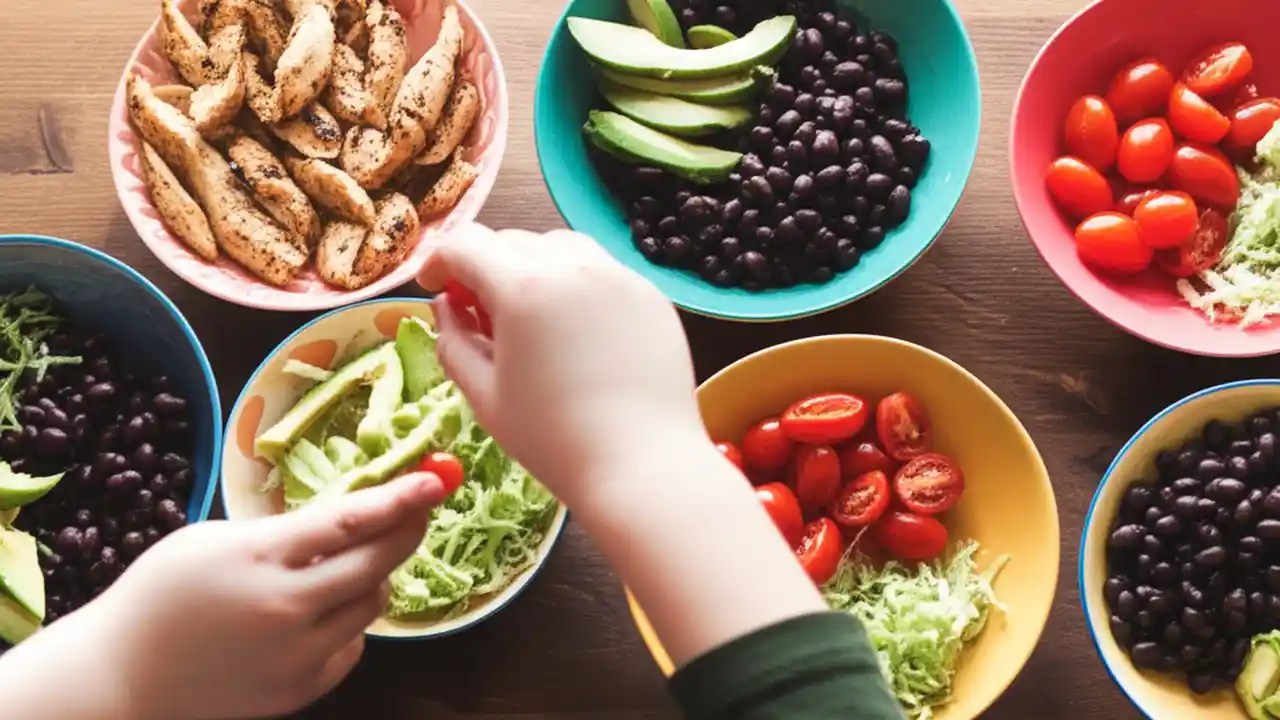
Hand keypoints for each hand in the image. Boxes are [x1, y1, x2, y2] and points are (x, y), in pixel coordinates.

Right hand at [0, 474, 442, 719]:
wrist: (123, 676)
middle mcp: (286, 608)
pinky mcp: (303, 688)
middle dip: (405, 530)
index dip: (399, 498)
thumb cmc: (163, 593)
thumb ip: (285, 532)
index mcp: (259, 558)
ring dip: (372, 576)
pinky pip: (353, 644)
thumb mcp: (216, 540)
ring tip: (342, 564)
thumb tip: (354, 514)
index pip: (348, 522)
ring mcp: (298, 654)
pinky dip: (348, 621)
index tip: (436, 480)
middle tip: (419, 507)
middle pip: (376, 563)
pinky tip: (316, 612)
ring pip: (371, 603)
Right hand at [419, 224, 706, 505]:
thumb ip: (454, 340)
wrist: (641, 465)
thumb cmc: (553, 439)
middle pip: (512, 241)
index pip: (466, 244)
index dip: (439, 262)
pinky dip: (577, 286)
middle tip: (481, 314)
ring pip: (560, 247)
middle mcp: (574, 265)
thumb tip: (446, 307)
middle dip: (485, 267)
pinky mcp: (650, 295)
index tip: (435, 288)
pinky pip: (601, 271)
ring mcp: (618, 276)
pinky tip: (577, 333)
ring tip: (532, 319)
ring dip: (533, 268)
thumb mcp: (484, 394)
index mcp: (524, 287)